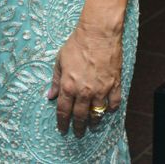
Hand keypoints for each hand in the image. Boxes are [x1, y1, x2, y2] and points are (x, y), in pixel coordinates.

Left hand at [47, 22, 122, 138]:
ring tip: (92, 125)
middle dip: (78, 127)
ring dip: (94, 121)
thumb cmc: (77, 44)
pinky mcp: (114, 84)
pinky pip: (114, 103)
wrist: (98, 33)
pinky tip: (107, 110)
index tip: (62, 129)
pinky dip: (111, 109)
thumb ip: (56, 80)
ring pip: (97, 113)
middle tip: (77, 133)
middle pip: (80, 116)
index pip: (63, 111)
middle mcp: (84, 91)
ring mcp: (100, 89)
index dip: (62, 122)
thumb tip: (50, 95)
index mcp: (69, 86)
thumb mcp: (60, 60)